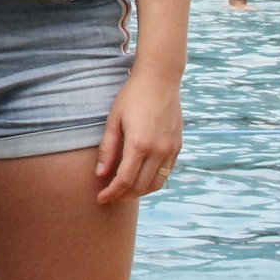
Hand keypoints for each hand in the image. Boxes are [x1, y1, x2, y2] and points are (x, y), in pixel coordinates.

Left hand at [95, 69, 182, 203]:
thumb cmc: (132, 97)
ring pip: (157, 183)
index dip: (112, 193)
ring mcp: (171, 150)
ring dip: (140, 192)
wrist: (160, 80)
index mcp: (140, 144)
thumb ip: (108, 149)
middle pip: (141, 187)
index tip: (100, 199)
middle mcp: (159, 151)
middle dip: (124, 196)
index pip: (125, 180)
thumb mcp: (113, 120)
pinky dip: (153, 181)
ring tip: (124, 191)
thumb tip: (100, 174)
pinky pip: (166, 173)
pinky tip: (140, 178)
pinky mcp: (178, 147)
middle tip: (109, 197)